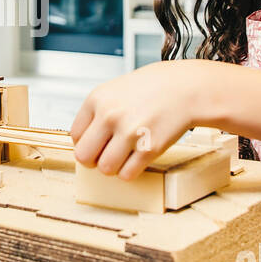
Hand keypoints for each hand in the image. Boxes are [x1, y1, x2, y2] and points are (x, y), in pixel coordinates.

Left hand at [70, 60, 215, 179]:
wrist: (185, 88)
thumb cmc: (151, 88)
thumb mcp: (114, 90)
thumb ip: (96, 113)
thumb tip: (83, 142)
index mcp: (97, 99)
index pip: (75, 136)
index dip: (85, 143)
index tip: (95, 144)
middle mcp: (110, 115)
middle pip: (84, 156)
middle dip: (93, 160)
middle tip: (105, 155)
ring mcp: (129, 132)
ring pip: (105, 169)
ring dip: (113, 167)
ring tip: (124, 155)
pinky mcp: (149, 148)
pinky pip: (127, 174)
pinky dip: (130, 171)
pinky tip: (137, 158)